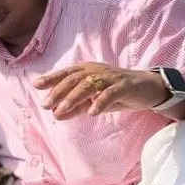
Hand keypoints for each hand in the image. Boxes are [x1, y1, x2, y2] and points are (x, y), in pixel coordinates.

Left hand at [33, 62, 168, 119]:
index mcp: (88, 70)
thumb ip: (76, 107)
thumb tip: (55, 115)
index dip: (51, 78)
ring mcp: (112, 77)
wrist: (148, 88)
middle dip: (59, 91)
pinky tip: (92, 112)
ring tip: (62, 109)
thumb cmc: (117, 92)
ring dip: (74, 97)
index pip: (67, 73)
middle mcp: (98, 70)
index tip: (36, 85)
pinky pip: (111, 93)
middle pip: (75, 78)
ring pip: (90, 84)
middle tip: (46, 104)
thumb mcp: (94, 100)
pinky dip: (100, 101)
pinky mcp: (125, 86)